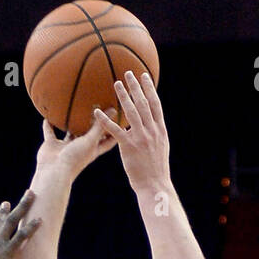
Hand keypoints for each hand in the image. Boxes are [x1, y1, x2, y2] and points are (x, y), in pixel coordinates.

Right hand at [34, 114, 117, 180]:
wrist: (54, 172)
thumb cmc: (75, 158)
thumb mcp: (90, 141)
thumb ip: (99, 126)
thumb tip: (113, 110)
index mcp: (93, 149)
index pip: (108, 140)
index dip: (116, 131)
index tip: (122, 120)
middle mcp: (80, 148)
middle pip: (89, 134)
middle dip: (93, 123)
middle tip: (99, 107)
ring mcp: (66, 147)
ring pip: (70, 132)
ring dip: (71, 123)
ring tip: (74, 109)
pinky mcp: (52, 145)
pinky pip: (50, 132)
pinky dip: (48, 125)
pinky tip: (48, 115)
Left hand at [94, 70, 169, 194]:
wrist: (154, 185)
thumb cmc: (156, 169)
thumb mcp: (161, 147)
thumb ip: (155, 133)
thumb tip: (150, 123)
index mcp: (160, 129)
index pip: (155, 104)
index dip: (149, 88)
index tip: (144, 76)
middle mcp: (151, 130)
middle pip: (143, 103)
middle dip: (136, 86)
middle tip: (128, 73)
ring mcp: (140, 138)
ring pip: (131, 112)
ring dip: (123, 96)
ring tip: (116, 84)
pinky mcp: (129, 147)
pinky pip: (115, 131)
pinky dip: (106, 120)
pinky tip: (98, 112)